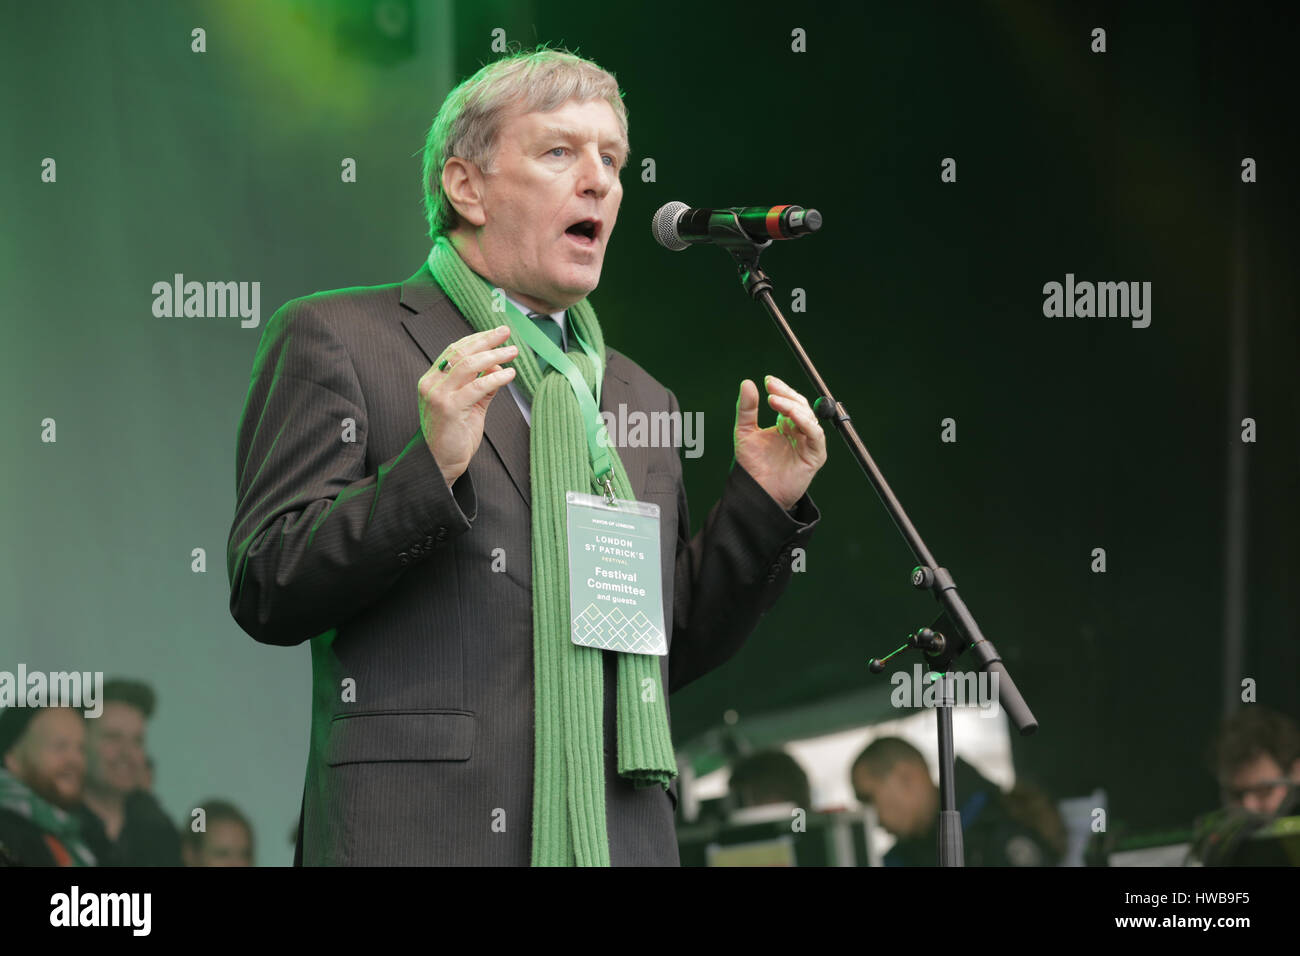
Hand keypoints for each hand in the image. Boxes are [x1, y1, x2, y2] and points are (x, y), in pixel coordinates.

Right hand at [419, 326, 517, 485]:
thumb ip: (482, 386)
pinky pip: (477, 386)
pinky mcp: (449, 408)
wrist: (441, 464)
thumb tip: (499, 367)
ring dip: (493, 355)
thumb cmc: (454, 436)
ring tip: (512, 352)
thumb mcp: (470, 406)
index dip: (477, 338)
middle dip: (486, 339)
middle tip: (506, 332)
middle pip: (461, 352)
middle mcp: (431, 384)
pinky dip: (496, 378)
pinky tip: (510, 374)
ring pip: (468, 365)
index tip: (496, 332)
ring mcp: (438, 395)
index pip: (454, 350)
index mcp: (433, 379)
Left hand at [733, 375, 826, 510]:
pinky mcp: (815, 456)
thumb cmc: (752, 465)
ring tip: (774, 401)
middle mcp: (798, 431)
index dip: (781, 389)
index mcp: (785, 424)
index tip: (768, 380)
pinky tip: (791, 415)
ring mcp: (808, 443)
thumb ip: (746, 409)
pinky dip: (805, 423)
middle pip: (801, 405)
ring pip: (809, 417)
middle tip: (771, 388)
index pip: (789, 400)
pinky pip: (816, 435)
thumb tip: (747, 382)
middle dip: (787, 394)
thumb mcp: (744, 432)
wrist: (756, 492)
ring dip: (793, 406)